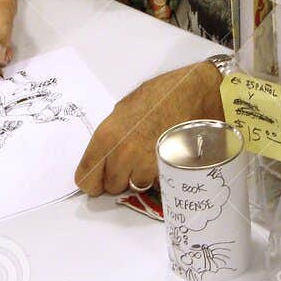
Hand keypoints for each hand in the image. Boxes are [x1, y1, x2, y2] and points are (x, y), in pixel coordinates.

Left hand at [76, 61, 221, 195]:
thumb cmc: (160, 95)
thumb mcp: (124, 110)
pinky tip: (163, 157)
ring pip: (134, 186)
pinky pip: (155, 184)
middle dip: (118, 178)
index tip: (97, 181)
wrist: (193, 94)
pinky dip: (158, 176)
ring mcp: (146, 166)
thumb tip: (104, 155)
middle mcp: (123, 156)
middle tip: (129, 162)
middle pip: (111, 186)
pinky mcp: (166, 172)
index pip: (86, 178)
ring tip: (149, 156)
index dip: (92, 182)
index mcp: (106, 138)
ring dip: (139, 177)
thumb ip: (110, 137)